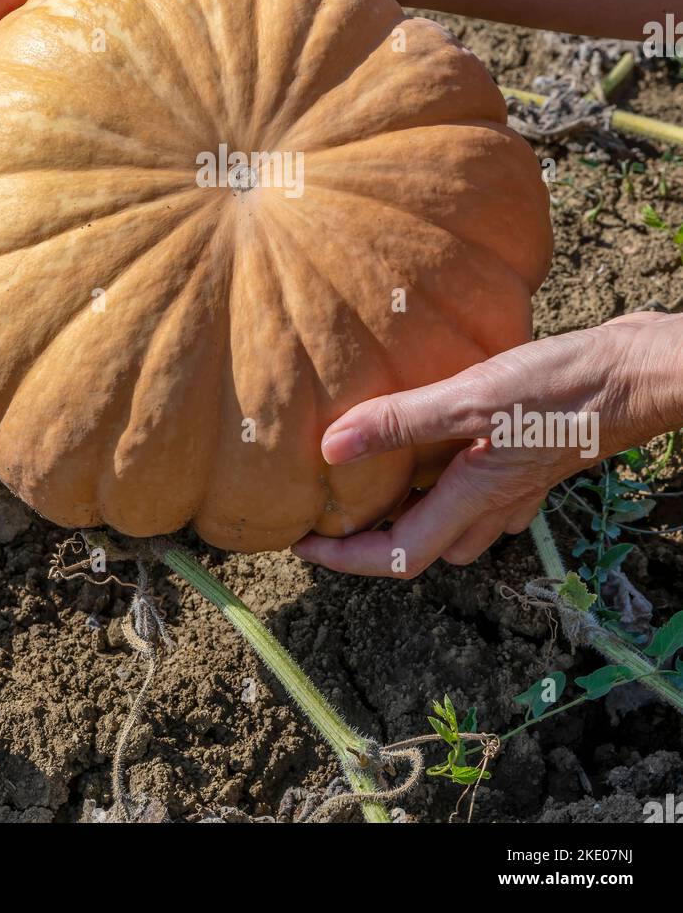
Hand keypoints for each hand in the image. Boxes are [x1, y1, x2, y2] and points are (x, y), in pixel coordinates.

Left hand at [293, 312, 682, 577]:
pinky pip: (478, 487)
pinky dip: (445, 477)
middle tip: (328, 509)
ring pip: (453, 519)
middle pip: (424, 545)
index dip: (343, 558)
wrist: (635, 376)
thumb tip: (331, 446)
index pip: (396, 555)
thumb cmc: (562, 390)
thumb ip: (403, 421)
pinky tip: (434, 440)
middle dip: (373, 539)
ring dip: (410, 508)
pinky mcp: (530, 457)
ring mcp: (516, 484)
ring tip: (369, 474)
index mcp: (474, 498)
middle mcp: (494, 503)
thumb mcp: (474, 398)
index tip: (300, 543)